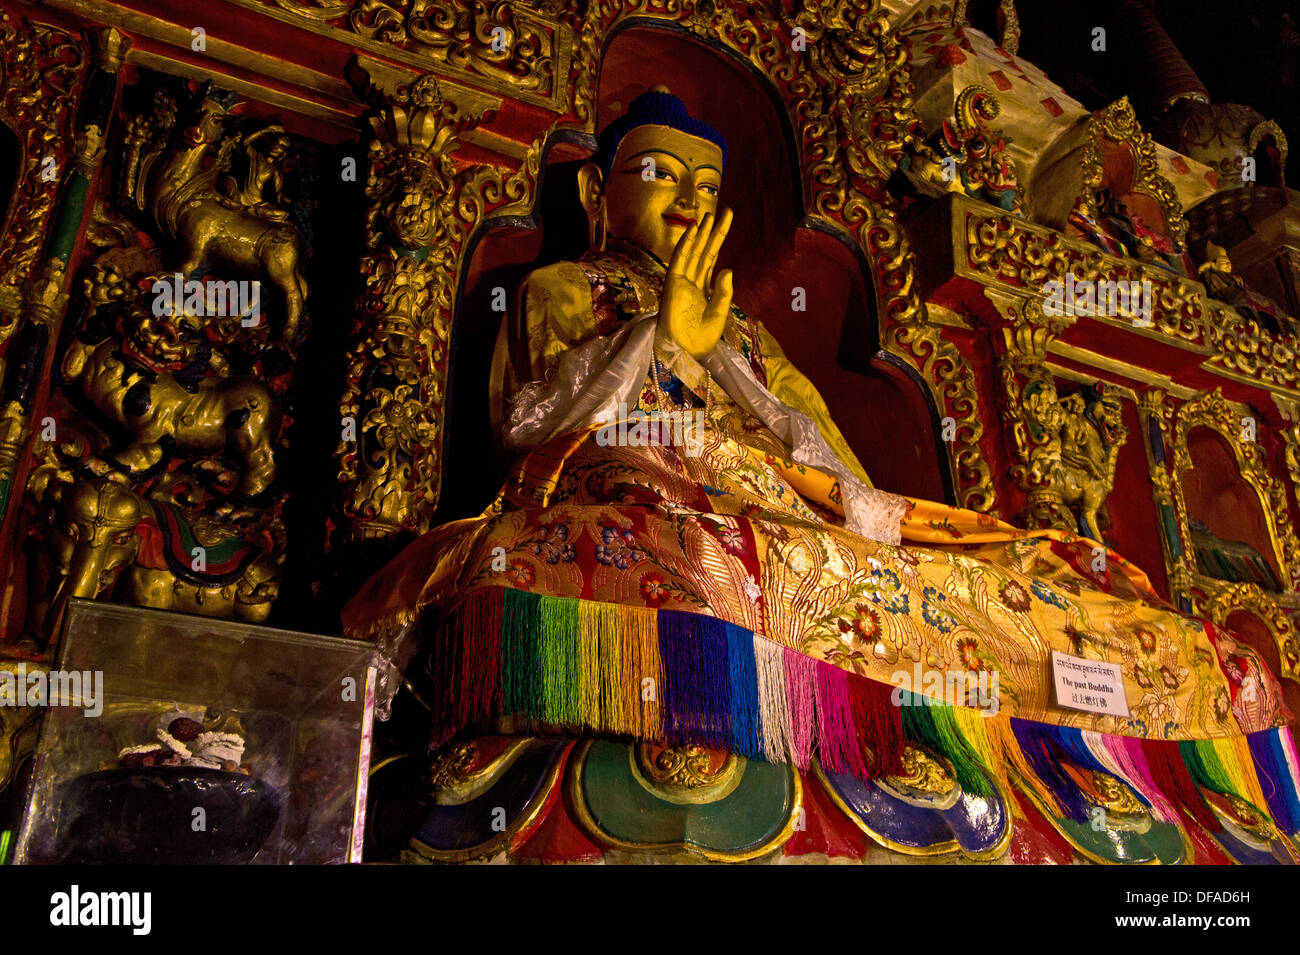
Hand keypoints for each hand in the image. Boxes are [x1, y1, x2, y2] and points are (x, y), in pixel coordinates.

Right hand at [658, 208, 733, 360]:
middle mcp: (692, 280)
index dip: (719, 237)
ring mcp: (681, 281)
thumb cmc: (702, 338)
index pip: (712, 256)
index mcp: (703, 286)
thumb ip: (724, 291)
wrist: (687, 352)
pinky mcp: (672, 284)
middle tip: (720, 211)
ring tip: (708, 216)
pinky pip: (679, 260)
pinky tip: (693, 230)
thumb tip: (727, 268)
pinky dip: (686, 244)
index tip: (728, 218)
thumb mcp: (720, 313)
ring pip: (691, 251)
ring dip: (699, 234)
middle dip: (711, 231)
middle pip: (703, 250)